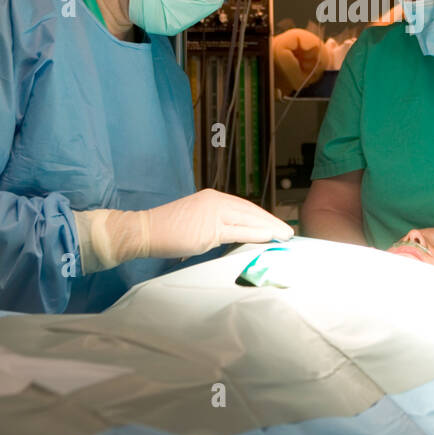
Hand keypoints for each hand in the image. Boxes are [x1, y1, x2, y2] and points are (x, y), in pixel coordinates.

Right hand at [77, 190, 293, 271]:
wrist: (145, 230)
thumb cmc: (167, 229)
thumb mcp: (195, 221)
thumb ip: (215, 224)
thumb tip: (234, 235)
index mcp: (212, 197)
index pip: (243, 206)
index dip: (261, 216)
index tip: (275, 224)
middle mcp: (215, 200)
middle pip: (250, 210)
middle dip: (271, 221)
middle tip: (288, 230)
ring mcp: (213, 213)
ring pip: (248, 219)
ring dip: (269, 227)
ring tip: (284, 235)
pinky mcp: (209, 228)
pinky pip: (238, 231)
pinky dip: (256, 233)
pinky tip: (269, 237)